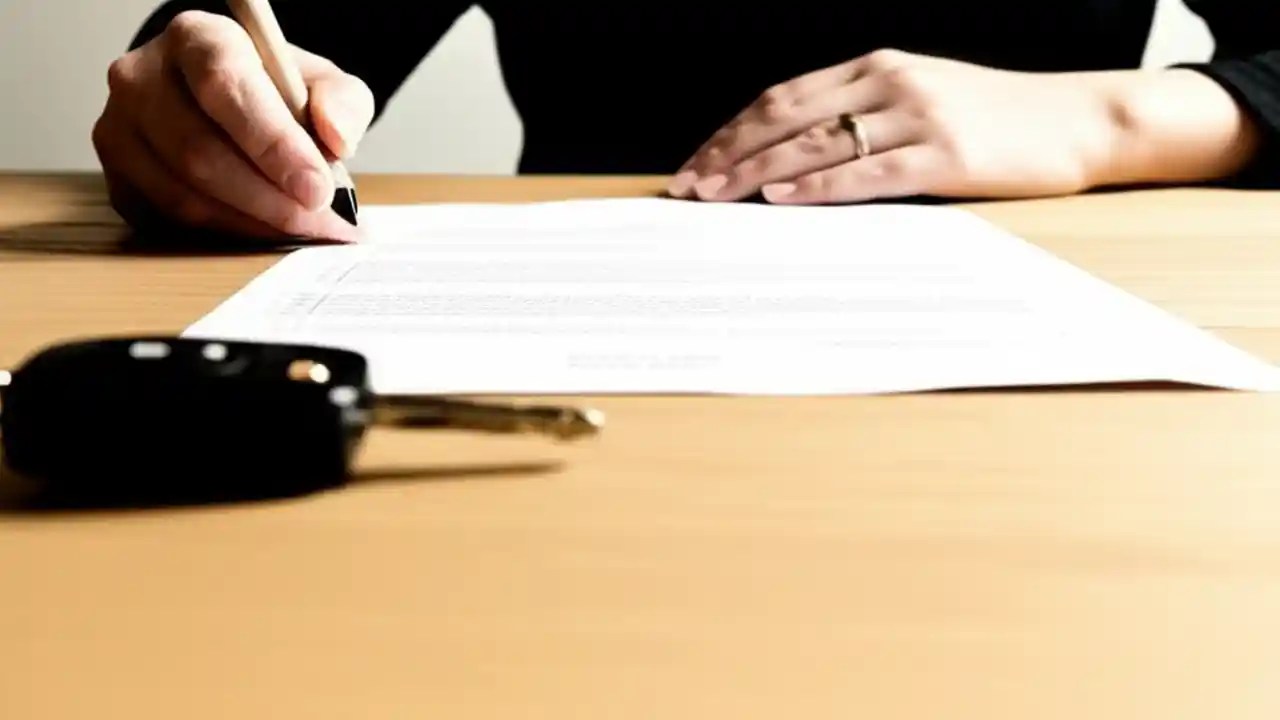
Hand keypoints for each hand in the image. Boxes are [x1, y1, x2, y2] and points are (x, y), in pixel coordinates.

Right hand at [92, 10, 373, 241]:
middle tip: (321, 222)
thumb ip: (342, 103)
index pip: (225, 85)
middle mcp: (142, 77)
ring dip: (252, 223)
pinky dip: (226, 233)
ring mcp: (119, 128)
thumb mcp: (321, 82)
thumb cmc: (273, 91)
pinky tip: (265, 231)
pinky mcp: (117, 175)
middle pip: (199, 151)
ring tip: (305, 231)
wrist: (226, 103)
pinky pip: (170, 218)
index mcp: (197, 38)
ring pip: (182, 194)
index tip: (317, 188)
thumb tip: (336, 138)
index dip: (273, 143)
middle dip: (270, 199)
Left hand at [666, 49, 1121, 204]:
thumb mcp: (922, 99)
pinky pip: (865, 171)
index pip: (783, 97)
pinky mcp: (945, 155)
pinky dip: (816, 187)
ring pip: (816, 142)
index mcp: (878, 67)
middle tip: (688, 185)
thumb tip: (794, 157)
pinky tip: (780, 199)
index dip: (732, 131)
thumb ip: (863, 115)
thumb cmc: (996, 118)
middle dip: (729, 152)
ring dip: (757, 172)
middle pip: (785, 116)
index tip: (696, 163)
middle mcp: (890, 82)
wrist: (1077, 121)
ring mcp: (918, 116)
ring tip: (716, 195)